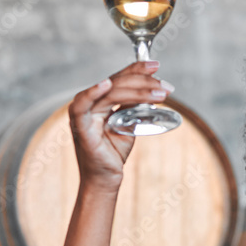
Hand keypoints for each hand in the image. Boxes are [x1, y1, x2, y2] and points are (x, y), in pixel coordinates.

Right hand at [67, 61, 172, 188]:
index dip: (136, 70)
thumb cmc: (113, 153)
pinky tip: (106, 84)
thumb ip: (134, 106)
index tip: (156, 66)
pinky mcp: (81, 127)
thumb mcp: (129, 124)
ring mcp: (83, 114)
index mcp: (99, 101)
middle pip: (116, 82)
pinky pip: (83, 105)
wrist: (105, 179)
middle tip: (164, 85)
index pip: (119, 79)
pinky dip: (93, 92)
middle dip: (143, 81)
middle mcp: (88, 103)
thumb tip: (151, 88)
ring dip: (137, 90)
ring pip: (110, 92)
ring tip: (160, 93)